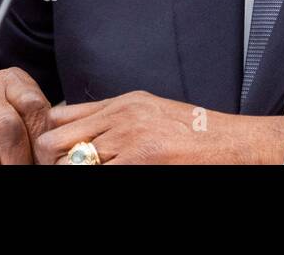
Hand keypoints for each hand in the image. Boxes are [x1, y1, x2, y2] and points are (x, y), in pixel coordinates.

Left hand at [35, 90, 283, 163]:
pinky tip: (108, 177)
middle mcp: (118, 119)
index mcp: (120, 105)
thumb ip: (111, 117)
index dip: (49, 142)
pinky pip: (98, 174)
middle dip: (51, 162)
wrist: (234, 144)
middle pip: (53, 143)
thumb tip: (75, 126)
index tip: (54, 157)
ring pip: (70, 165)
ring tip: (84, 174)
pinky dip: (93, 178)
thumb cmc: (196, 133)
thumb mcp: (149, 111)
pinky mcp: (141, 162)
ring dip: (72, 172)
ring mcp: (128, 142)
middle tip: (64, 171)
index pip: (58, 118)